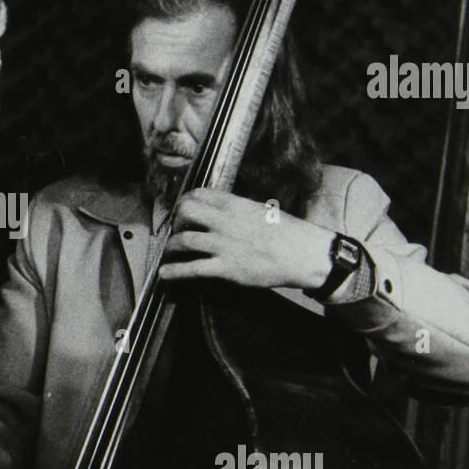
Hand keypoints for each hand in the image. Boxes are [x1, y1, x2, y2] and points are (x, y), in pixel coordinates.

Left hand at [160, 187, 334, 291]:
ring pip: (183, 240)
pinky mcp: (227, 268)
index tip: (181, 211)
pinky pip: (192, 269)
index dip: (184, 202)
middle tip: (176, 231)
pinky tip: (164, 274)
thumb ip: (236, 210)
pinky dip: (174, 271)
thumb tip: (219, 213)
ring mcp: (224, 245)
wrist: (304, 254)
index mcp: (235, 204)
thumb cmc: (287, 232)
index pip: (198, 194)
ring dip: (171, 247)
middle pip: (185, 211)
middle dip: (175, 221)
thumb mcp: (259, 211)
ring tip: (170, 252)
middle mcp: (225, 222)